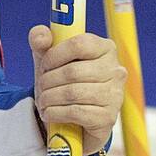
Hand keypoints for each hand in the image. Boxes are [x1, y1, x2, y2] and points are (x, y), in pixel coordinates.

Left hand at [28, 26, 124, 155]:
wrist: (76, 118)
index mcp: (105, 48)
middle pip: (73, 72)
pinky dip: (55, 112)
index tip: (44, 65)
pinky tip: (48, 113)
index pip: (78, 44)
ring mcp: (115, 95)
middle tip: (40, 87)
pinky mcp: (108, 117)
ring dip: (49, 98)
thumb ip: (41, 40)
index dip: (54, 55)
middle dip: (48, 81)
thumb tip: (41, 37)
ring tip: (42, 101)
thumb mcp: (50, 57)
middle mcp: (116, 70)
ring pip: (72, 93)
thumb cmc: (63, 79)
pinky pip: (76, 112)